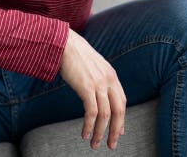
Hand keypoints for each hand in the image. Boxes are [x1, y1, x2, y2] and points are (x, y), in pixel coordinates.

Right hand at [59, 28, 126, 149]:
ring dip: (100, 133)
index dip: (121, 118)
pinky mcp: (87, 87)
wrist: (64, 42)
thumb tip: (98, 93)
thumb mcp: (92, 66)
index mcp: (111, 75)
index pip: (122, 101)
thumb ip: (98, 79)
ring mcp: (99, 83)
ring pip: (105, 115)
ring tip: (94, 144)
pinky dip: (89, 126)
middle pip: (118, 111)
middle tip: (111, 144)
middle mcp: (109, 80)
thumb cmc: (74, 54)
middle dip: (116, 131)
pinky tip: (84, 134)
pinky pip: (92, 112)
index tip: (119, 132)